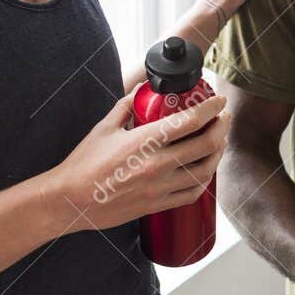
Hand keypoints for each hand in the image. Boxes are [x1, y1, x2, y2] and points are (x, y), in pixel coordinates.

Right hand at [43, 88, 228, 231]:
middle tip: (224, 117)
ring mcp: (160, 187)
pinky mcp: (158, 205)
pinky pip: (192, 193)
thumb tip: (141, 89)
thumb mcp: (104, 128)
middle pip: (206, 143)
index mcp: (145, 141)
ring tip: (219, 142)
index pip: (191, 120)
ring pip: (205, 169)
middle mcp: (158, 164)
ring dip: (218, 153)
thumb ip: (126, 106)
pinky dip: (204, 180)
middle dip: (222, 127)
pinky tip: (205, 170)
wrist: (70, 201)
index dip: (211, 108)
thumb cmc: (84, 164)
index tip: (220, 100)